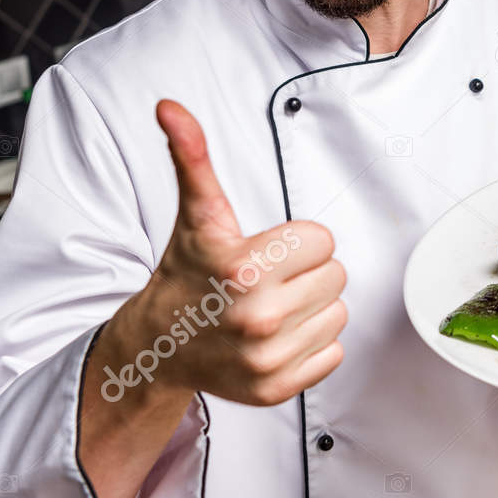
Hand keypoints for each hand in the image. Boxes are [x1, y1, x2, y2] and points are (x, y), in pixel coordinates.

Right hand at [98, 99, 347, 407]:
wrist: (159, 344)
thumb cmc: (187, 273)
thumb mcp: (195, 214)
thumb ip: (192, 157)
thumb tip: (170, 107)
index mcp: (245, 268)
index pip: (323, 241)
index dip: (296, 242)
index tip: (265, 252)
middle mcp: (257, 317)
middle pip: (336, 276)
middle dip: (306, 273)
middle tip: (267, 280)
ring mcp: (267, 359)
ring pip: (338, 314)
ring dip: (311, 308)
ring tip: (271, 307)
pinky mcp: (276, 389)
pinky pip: (334, 353)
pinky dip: (312, 345)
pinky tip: (277, 337)